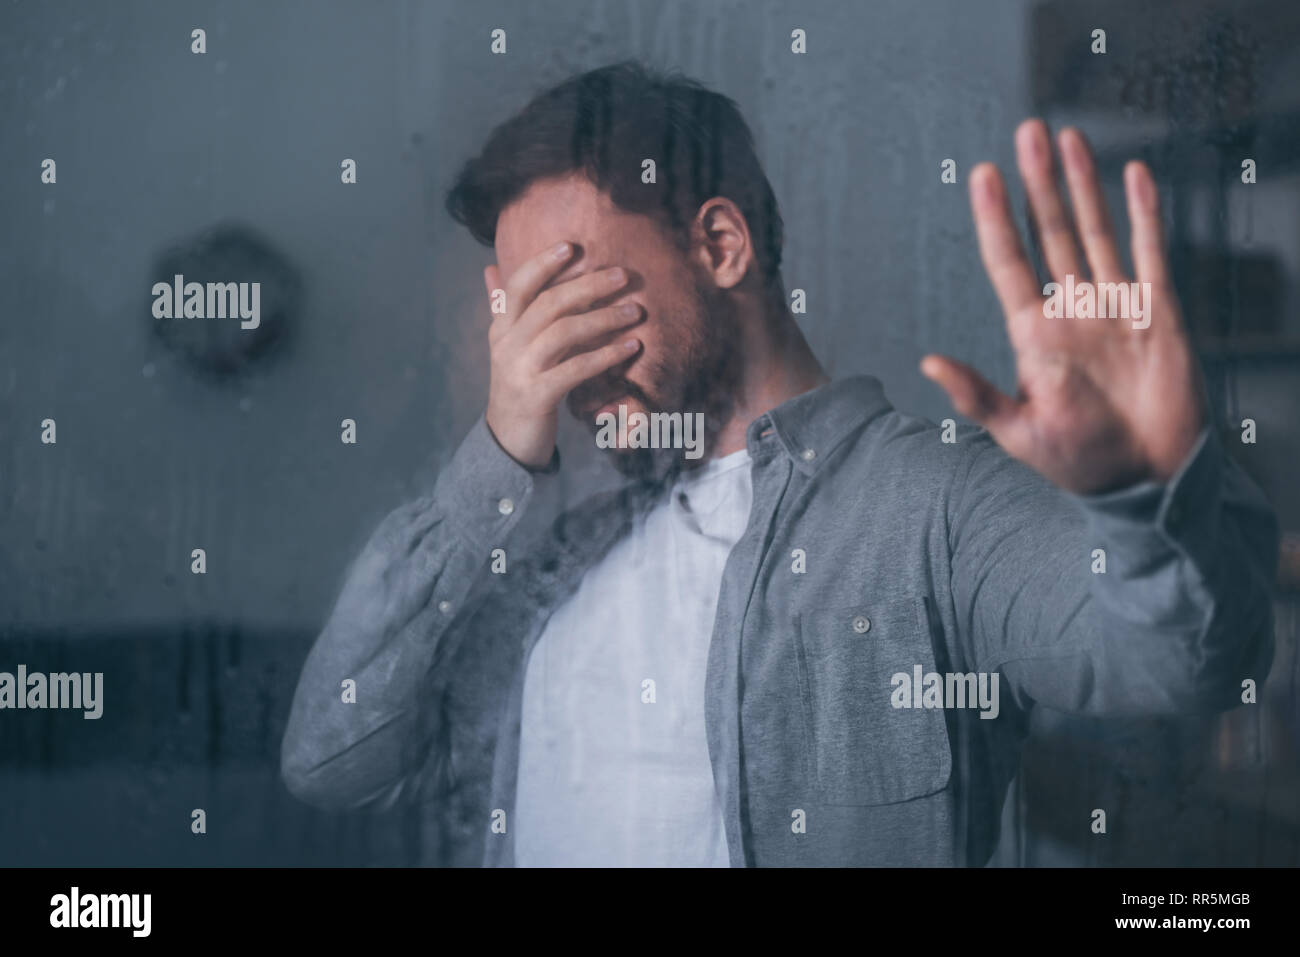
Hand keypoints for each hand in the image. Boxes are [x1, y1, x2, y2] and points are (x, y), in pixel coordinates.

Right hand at [483, 242, 643, 468]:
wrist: (507, 439)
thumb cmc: (518, 384)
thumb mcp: (507, 345)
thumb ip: (501, 307)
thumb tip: (490, 268)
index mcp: (501, 327)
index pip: (518, 286)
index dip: (543, 263)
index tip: (572, 246)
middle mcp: (507, 344)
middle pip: (548, 304)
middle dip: (589, 286)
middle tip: (623, 276)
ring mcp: (520, 370)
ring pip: (564, 332)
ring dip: (604, 318)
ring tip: (635, 312)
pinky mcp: (538, 396)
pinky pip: (576, 369)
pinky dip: (606, 355)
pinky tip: (631, 346)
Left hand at [921, 119, 1206, 494]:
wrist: (1146, 479)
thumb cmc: (1079, 462)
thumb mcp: (1017, 432)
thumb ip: (975, 395)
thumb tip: (926, 362)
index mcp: (1033, 334)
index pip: (1008, 262)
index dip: (995, 218)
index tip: (981, 175)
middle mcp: (1070, 310)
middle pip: (1049, 232)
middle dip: (1037, 183)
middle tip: (1027, 133)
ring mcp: (1114, 306)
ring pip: (1094, 231)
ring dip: (1082, 186)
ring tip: (1068, 139)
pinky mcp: (1158, 312)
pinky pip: (1151, 252)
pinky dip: (1145, 214)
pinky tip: (1134, 176)